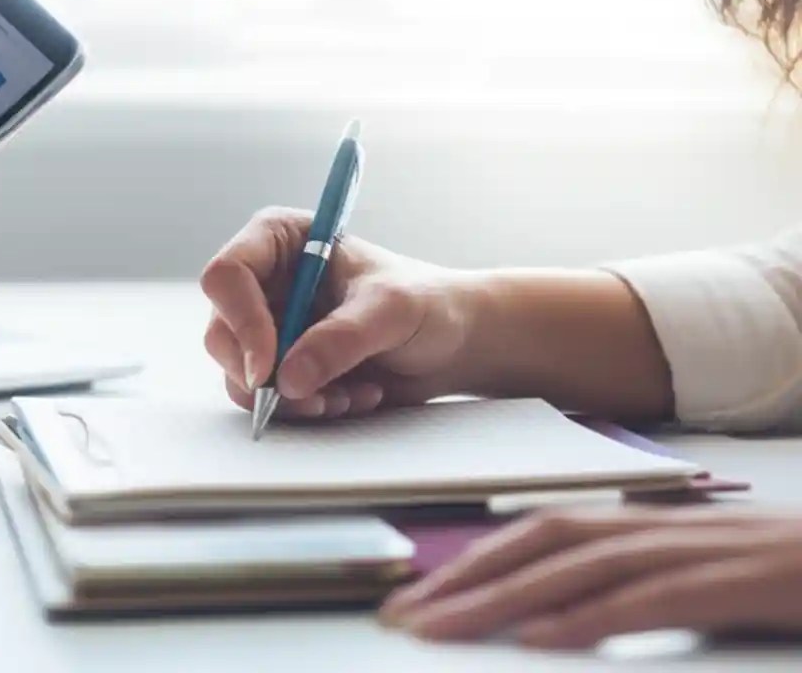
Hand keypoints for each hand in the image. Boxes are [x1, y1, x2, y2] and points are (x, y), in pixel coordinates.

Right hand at [199, 207, 478, 417]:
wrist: (452, 342)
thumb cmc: (427, 304)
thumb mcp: (390, 311)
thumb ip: (340, 339)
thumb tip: (287, 378)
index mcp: (281, 240)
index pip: (227, 275)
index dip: (241, 322)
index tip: (269, 367)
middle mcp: (265, 282)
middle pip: (222, 333)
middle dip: (266, 375)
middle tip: (314, 397)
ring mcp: (269, 326)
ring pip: (240, 374)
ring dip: (293, 399)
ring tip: (348, 394)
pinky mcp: (281, 366)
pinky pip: (267, 400)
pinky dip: (307, 409)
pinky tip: (353, 397)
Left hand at [379, 507, 801, 647]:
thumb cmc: (796, 578)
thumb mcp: (707, 579)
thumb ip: (640, 586)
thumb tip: (559, 615)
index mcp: (655, 525)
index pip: (544, 530)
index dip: (476, 558)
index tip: (419, 593)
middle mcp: (669, 528)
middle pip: (544, 541)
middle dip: (465, 577)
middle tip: (400, 613)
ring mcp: (707, 553)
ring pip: (582, 567)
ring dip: (503, 598)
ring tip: (440, 629)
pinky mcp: (745, 585)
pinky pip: (653, 601)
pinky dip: (591, 618)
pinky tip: (541, 637)